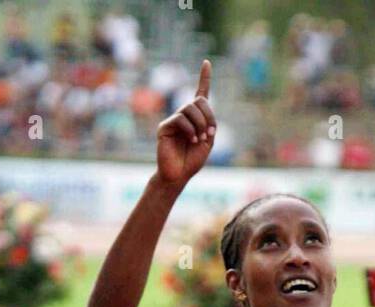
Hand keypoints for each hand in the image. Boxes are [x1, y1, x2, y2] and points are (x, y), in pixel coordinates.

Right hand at [155, 59, 215, 187]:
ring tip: (199, 139)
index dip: (204, 78)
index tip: (207, 63)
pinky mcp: (165, 127)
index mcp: (196, 118)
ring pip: (190, 109)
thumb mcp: (207, 142)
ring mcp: (173, 120)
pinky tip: (192, 139)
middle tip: (209, 134)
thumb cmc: (192, 161)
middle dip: (208, 116)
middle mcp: (184, 115)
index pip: (200, 94)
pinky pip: (180, 119)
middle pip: (199, 101)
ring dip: (200, 124)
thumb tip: (201, 107)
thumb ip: (208, 124)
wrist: (178, 175)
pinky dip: (190, 129)